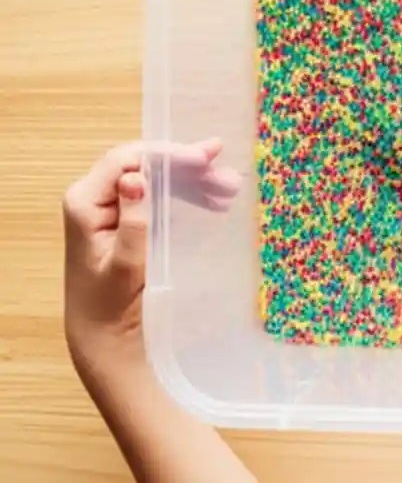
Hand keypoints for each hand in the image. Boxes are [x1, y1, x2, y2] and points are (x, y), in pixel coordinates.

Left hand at [62, 139, 239, 376]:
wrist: (104, 335)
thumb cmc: (110, 305)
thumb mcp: (125, 267)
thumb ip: (132, 223)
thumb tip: (134, 178)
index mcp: (84, 202)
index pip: (127, 160)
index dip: (167, 154)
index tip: (207, 159)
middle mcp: (94, 198)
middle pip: (145, 165)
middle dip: (188, 167)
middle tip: (228, 178)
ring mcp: (110, 207)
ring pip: (155, 178)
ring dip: (193, 181)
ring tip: (229, 190)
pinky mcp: (125, 218)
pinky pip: (158, 194)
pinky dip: (187, 194)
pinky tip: (214, 201)